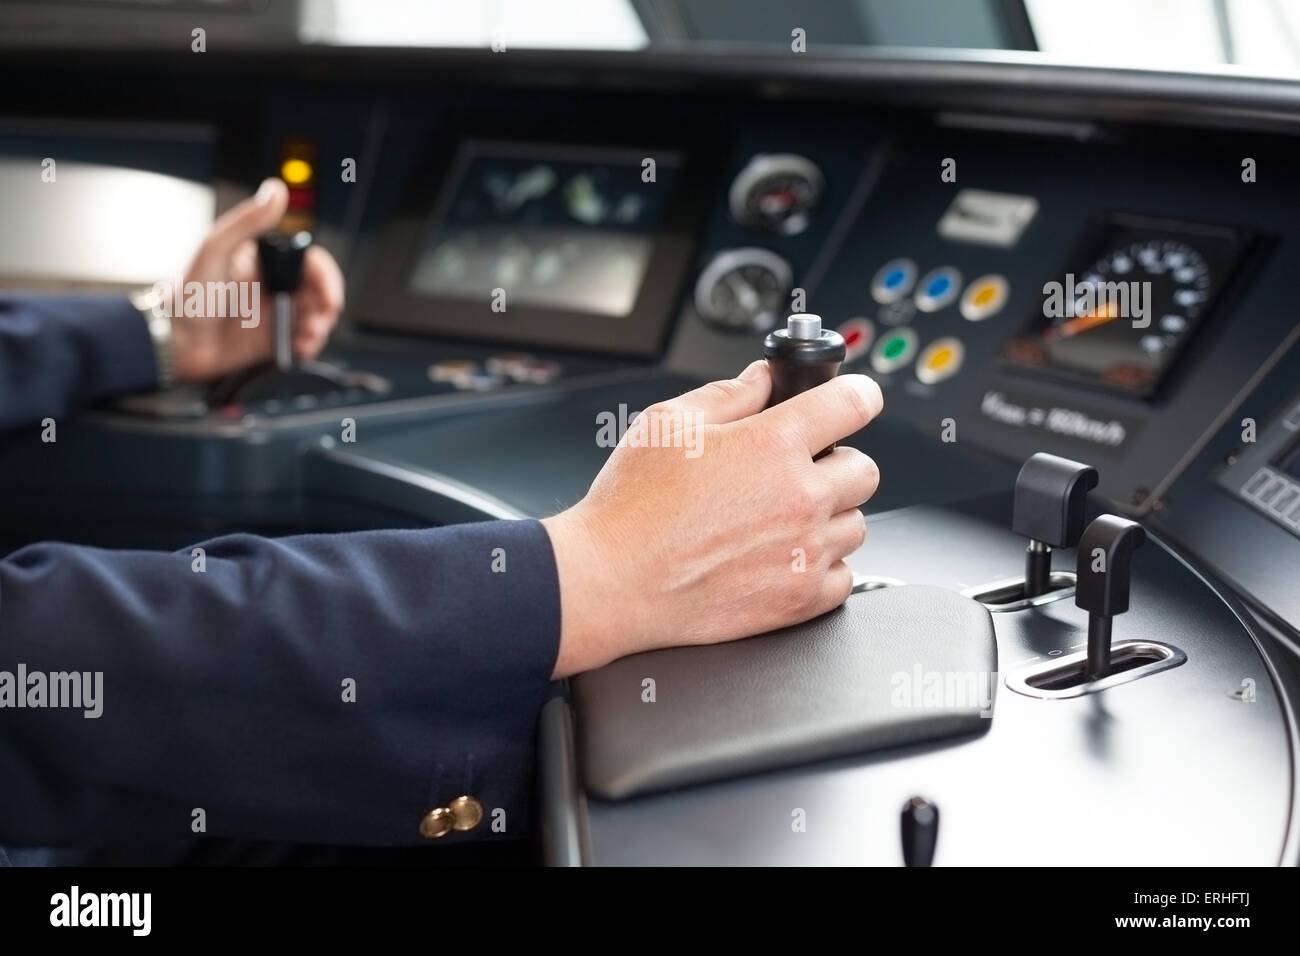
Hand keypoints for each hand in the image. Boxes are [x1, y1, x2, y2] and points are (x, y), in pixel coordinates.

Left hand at [166, 178, 343, 382]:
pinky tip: (300, 347)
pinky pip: (301, 342)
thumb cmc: (185, 295)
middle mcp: (271, 288)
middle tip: (322, 317)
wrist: (172, 341)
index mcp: (262, 262)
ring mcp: (272, 315)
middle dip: (327, 305)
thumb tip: (275, 191)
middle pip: (317, 291)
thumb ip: (247, 221)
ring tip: (307, 336)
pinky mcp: (271, 342)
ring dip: (319, 327)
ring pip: (314, 317)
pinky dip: (308, 345)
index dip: (324, 275)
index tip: (327, 292)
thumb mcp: (214, 250)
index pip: (307, 262)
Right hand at [542, 362, 882, 677]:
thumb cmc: (631, 507)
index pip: (855, 403)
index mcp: (774, 443)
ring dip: (829, 518)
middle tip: (796, 472)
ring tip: (779, 520)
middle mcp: (801, 496)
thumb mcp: (668, 424)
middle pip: (865, 470)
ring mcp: (806, 552)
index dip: (858, 395)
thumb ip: (728, 393)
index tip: (855, 401)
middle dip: (835, 464)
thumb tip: (762, 379)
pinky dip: (822, 567)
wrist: (611, 582)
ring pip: (856, 525)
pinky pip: (844, 576)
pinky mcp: (800, 600)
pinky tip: (782, 557)